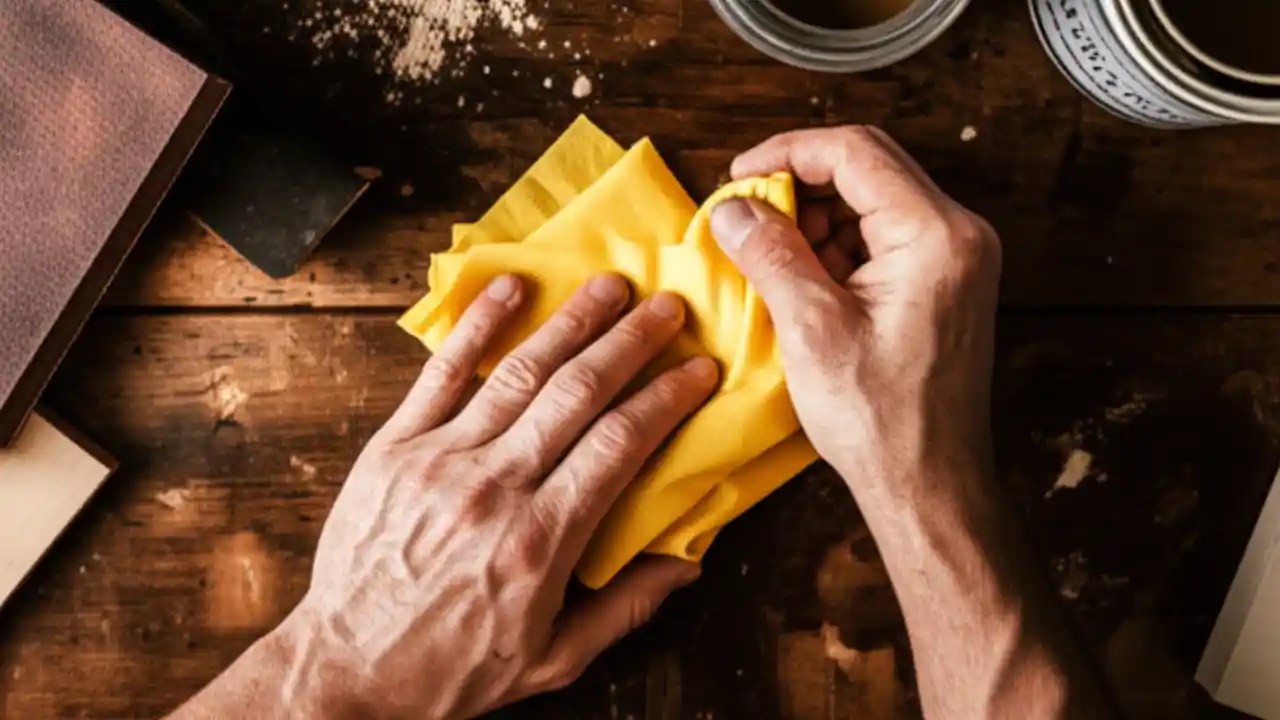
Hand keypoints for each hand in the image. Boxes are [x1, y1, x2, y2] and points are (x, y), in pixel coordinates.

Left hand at [272, 275, 711, 718]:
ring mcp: (440, 460)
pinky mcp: (395, 447)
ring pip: (519, 373)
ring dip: (571, 322)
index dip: (666, 399)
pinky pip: (441, 373)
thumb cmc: (453, 670)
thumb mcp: (553, 660)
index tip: (699, 371)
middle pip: (578, 393)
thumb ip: (623, 608)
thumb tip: (686, 562)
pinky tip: (511, 288)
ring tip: (610, 287)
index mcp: (540, 540)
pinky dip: (477, 325)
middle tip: (668, 308)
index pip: (620, 444)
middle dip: (631, 343)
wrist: (347, 669)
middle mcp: (494, 488)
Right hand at [709, 126, 1000, 492]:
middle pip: (868, 166)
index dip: (787, 152)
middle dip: (800, 182)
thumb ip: (770, 254)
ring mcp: (956, 258)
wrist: (929, 482)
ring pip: (874, 199)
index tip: (739, 176)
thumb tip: (733, 208)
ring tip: (773, 256)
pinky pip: (884, 236)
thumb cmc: (879, 419)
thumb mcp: (810, 329)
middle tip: (748, 213)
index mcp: (935, 235)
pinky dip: (838, 244)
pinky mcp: (944, 282)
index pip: (854, 153)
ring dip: (817, 215)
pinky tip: (804, 279)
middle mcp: (959, 234)